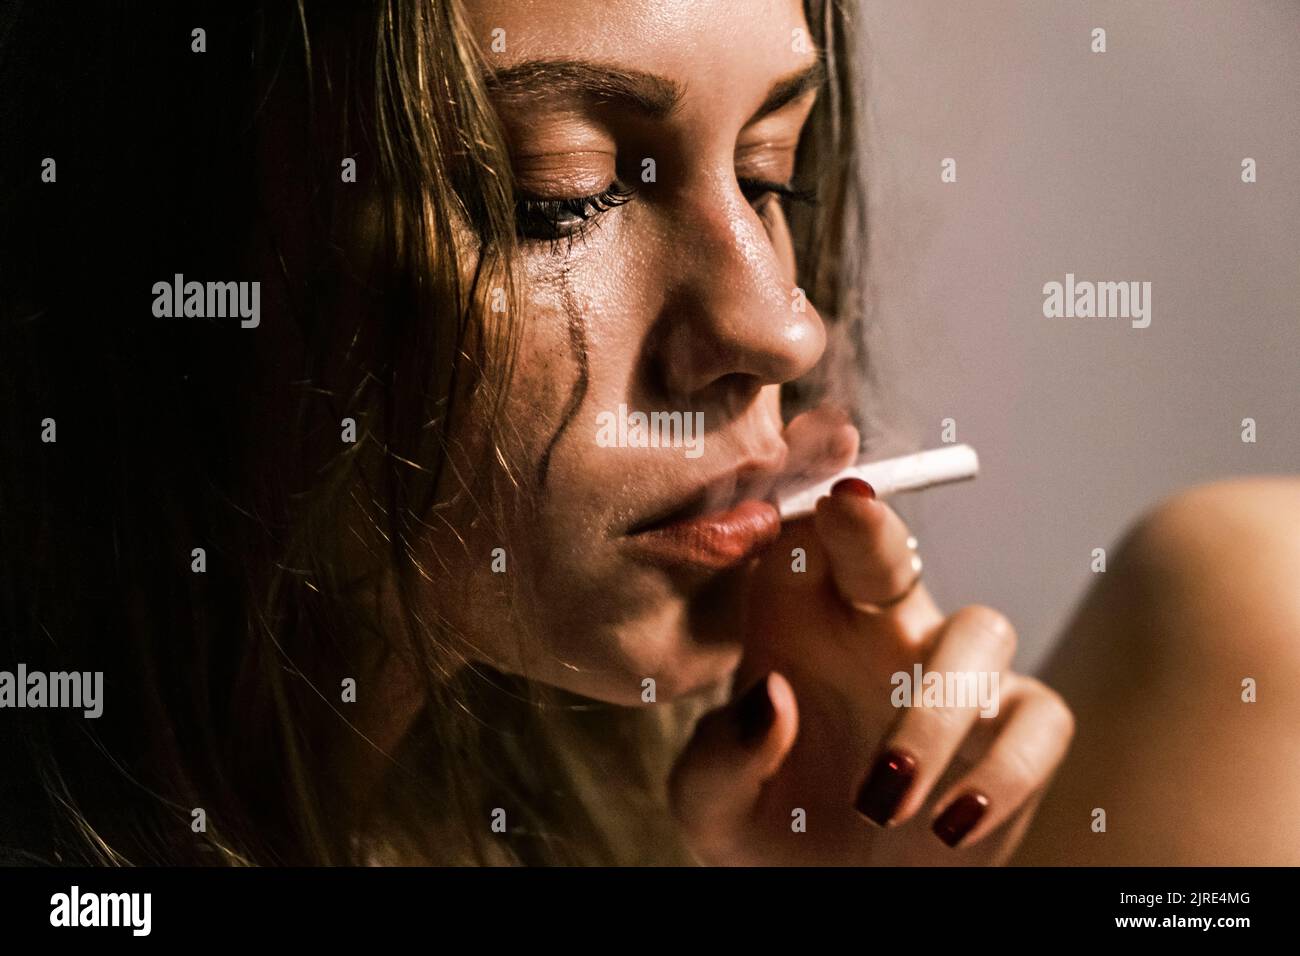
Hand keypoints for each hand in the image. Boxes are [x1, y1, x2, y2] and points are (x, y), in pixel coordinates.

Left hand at [668, 410, 1074, 864]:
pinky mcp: (1015, 730)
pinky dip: (1004, 772)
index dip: (794, 506)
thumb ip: (720, 759)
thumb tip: (772, 696)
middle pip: (886, 549)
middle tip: (846, 513)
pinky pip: (1039, 719)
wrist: (841, 895)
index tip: (788, 490)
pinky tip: (951, 826)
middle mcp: (878, 629)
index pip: (798, 543)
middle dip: (870, 526)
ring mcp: (954, 673)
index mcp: (799, 623)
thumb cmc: (773, 827)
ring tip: (881, 802)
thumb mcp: (713, 807)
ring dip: (934, 712)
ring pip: (980, 630)